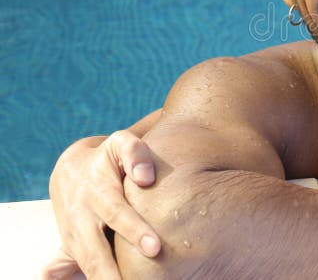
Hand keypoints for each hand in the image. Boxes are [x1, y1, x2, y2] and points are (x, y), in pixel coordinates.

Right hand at [45, 130, 160, 279]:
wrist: (72, 168)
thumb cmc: (108, 157)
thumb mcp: (121, 144)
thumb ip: (136, 153)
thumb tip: (146, 177)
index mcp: (97, 191)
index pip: (117, 213)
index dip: (135, 230)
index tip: (155, 248)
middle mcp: (81, 217)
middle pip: (95, 250)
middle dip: (112, 271)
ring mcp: (72, 236)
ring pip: (84, 264)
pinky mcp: (69, 249)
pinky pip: (67, 271)